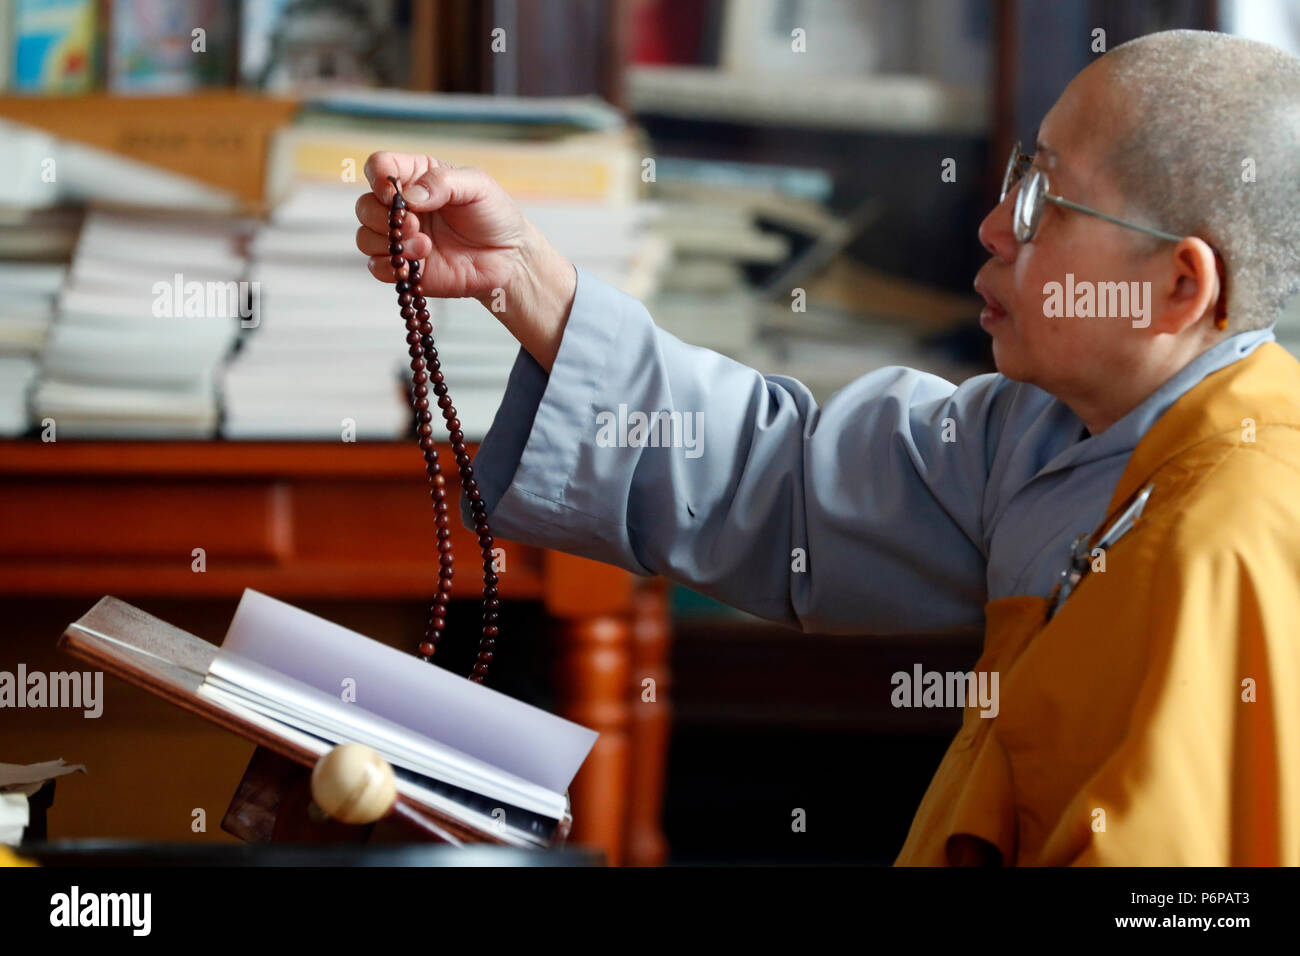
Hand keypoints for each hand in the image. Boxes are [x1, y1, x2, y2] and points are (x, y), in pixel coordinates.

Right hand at [355, 152, 576, 370]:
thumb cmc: (494, 214)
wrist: (510, 257)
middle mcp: (402, 207)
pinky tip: (419, 263)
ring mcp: (401, 238)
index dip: (378, 176)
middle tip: (414, 224)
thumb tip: (408, 197)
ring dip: (389, 242)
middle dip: (382, 216)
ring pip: (365, 237)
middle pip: (364, 205)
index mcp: (416, 177)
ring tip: (425, 245)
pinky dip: (391, 267)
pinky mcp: (406, 268)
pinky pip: (377, 268)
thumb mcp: (476, 186)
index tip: (393, 192)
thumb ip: (442, 183)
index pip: (379, 167)